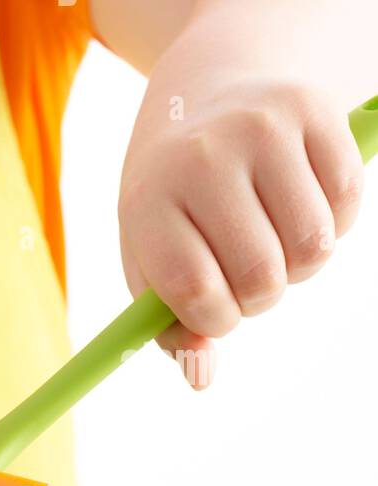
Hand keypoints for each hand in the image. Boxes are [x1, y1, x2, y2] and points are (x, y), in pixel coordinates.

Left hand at [119, 75, 362, 388]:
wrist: (201, 99)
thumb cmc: (173, 202)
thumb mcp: (151, 259)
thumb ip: (170, 326)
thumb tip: (201, 378)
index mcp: (148, 201)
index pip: (193, 289)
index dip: (214, 319)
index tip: (215, 310)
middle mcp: (201, 158)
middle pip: (260, 277)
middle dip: (259, 298)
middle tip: (246, 275)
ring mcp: (260, 128)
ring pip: (312, 248)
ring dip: (299, 266)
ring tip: (272, 242)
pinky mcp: (313, 111)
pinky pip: (347, 204)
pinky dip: (332, 227)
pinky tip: (300, 208)